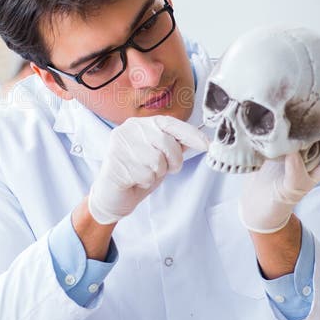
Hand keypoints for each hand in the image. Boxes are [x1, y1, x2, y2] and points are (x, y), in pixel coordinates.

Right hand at [88, 115, 208, 224]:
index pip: (170, 123)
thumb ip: (175, 146)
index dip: (190, 134)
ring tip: (143, 174)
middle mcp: (129, 129)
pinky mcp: (116, 162)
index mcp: (140, 124)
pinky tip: (134, 180)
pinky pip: (145, 174)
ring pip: (157, 160)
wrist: (112, 196)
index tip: (207, 144)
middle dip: (172, 161)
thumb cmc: (138, 174)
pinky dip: (144, 182)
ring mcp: (120, 144)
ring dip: (156, 173)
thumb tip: (199, 140)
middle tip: (163, 170)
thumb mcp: (160, 157)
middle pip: (166, 142)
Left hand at [239, 111, 319, 233]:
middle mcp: (319, 167)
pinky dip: (296, 165)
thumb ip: (293, 125)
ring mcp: (307, 178)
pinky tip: (293, 155)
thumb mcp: (284, 140)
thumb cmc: (273, 164)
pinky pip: (297, 177)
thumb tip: (293, 95)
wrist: (258, 197)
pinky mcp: (291, 188)